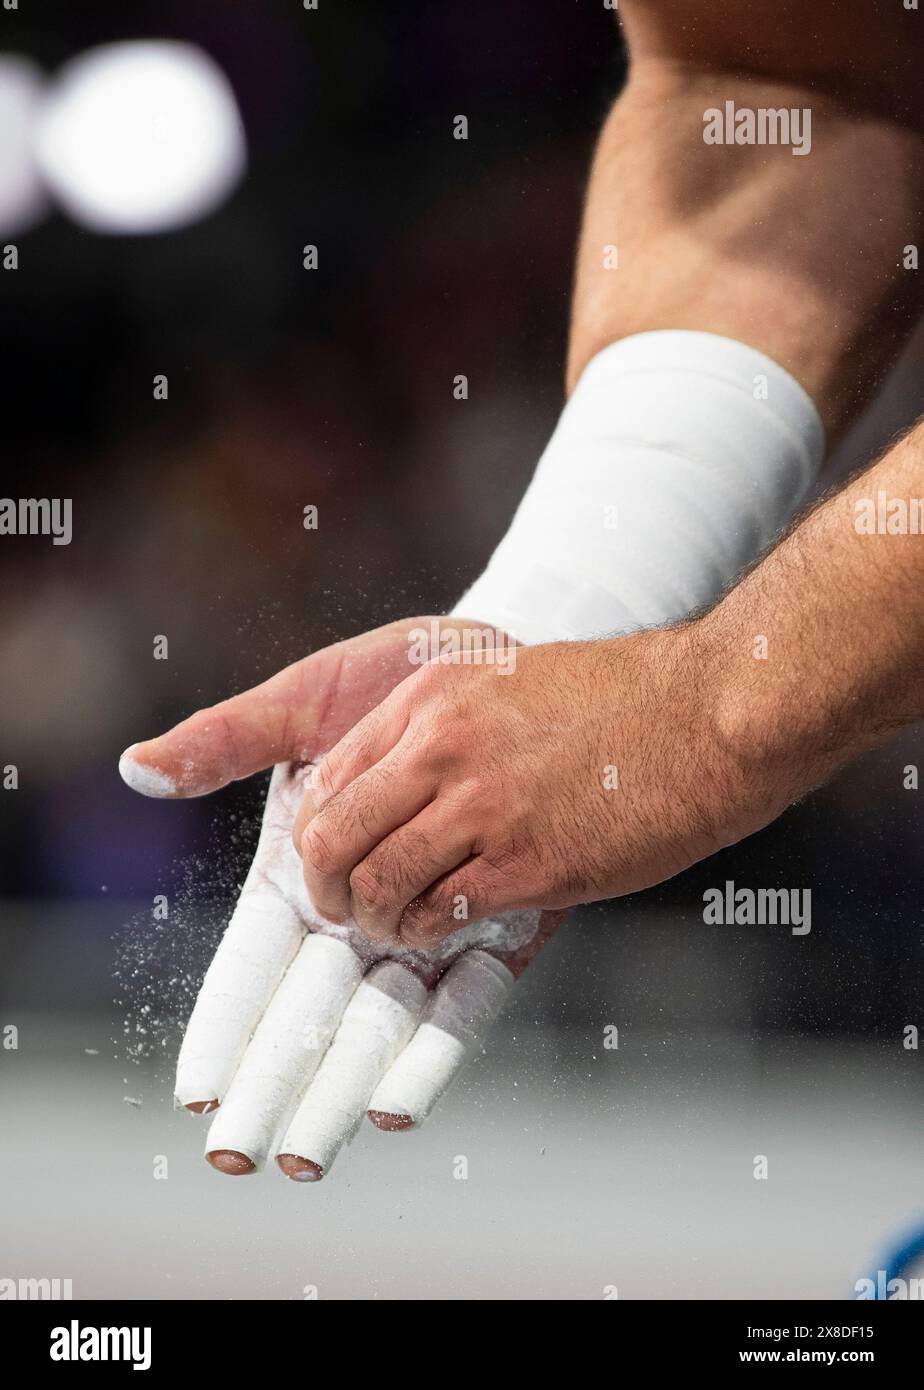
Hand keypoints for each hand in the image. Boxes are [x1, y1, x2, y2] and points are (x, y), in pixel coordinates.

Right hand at [119, 618, 564, 1179]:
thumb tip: (139, 769)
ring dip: (342, 1086)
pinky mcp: (497, 925)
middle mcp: (362, 910)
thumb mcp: (308, 700)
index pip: (253, 960)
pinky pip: (463, 999)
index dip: (225, 1022)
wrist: (508, 651)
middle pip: (306, 1008)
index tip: (197, 1091)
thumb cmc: (395, 676)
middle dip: (273, 1080)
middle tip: (237, 1154)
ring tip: (308, 1154)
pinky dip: (433, 1047)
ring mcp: (429, 924)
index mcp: (303, 866)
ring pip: (376, 1018)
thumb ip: (231, 740)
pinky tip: (403, 1102)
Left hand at [292, 626, 769, 946]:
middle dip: (326, 888)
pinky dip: (426, 933)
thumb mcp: (507, 682)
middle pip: (330, 838)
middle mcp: (441, 749)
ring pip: (374, 886)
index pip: (327, 778)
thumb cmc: (623, 701)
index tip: (334, 859)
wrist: (706, 715)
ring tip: (396, 926)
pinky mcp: (525, 865)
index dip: (318, 834)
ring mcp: (481, 808)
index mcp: (431, 697)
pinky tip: (444, 927)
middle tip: (346, 909)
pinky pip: (437, 915)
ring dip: (375, 921)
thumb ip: (445, 728)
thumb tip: (402, 786)